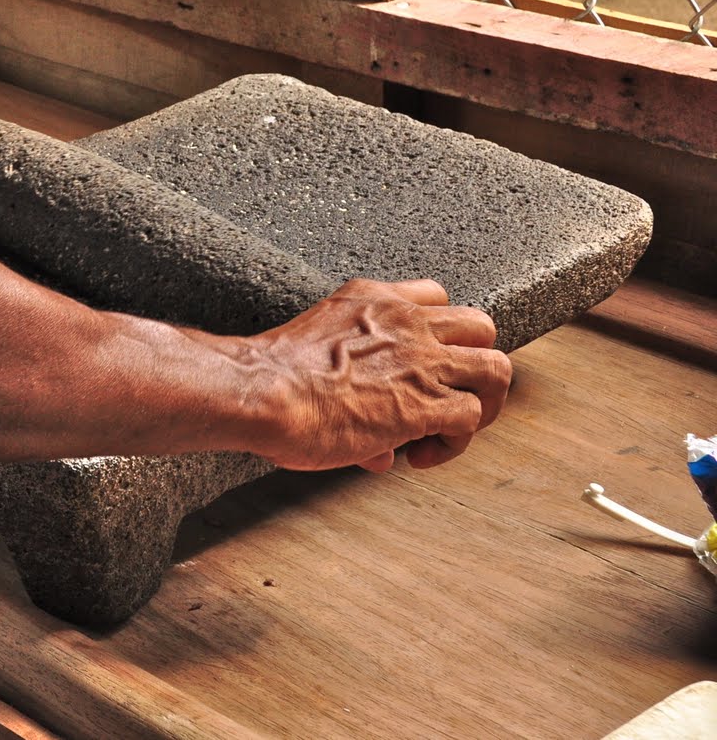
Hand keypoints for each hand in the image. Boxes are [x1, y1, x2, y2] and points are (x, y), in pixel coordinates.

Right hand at [247, 278, 510, 472]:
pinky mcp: (427, 403)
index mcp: (372, 300)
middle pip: (480, 328)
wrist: (260, 392)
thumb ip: (355, 388)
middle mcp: (406, 322)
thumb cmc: (268, 378)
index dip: (438, 336)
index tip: (419, 367)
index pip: (435, 297)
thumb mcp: (315, 358)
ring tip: (449, 432)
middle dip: (472, 366)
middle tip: (446, 399)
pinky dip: (454, 443)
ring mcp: (422, 361)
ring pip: (495, 370)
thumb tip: (380, 449)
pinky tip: (420, 458)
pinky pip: (471, 418)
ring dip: (482, 405)